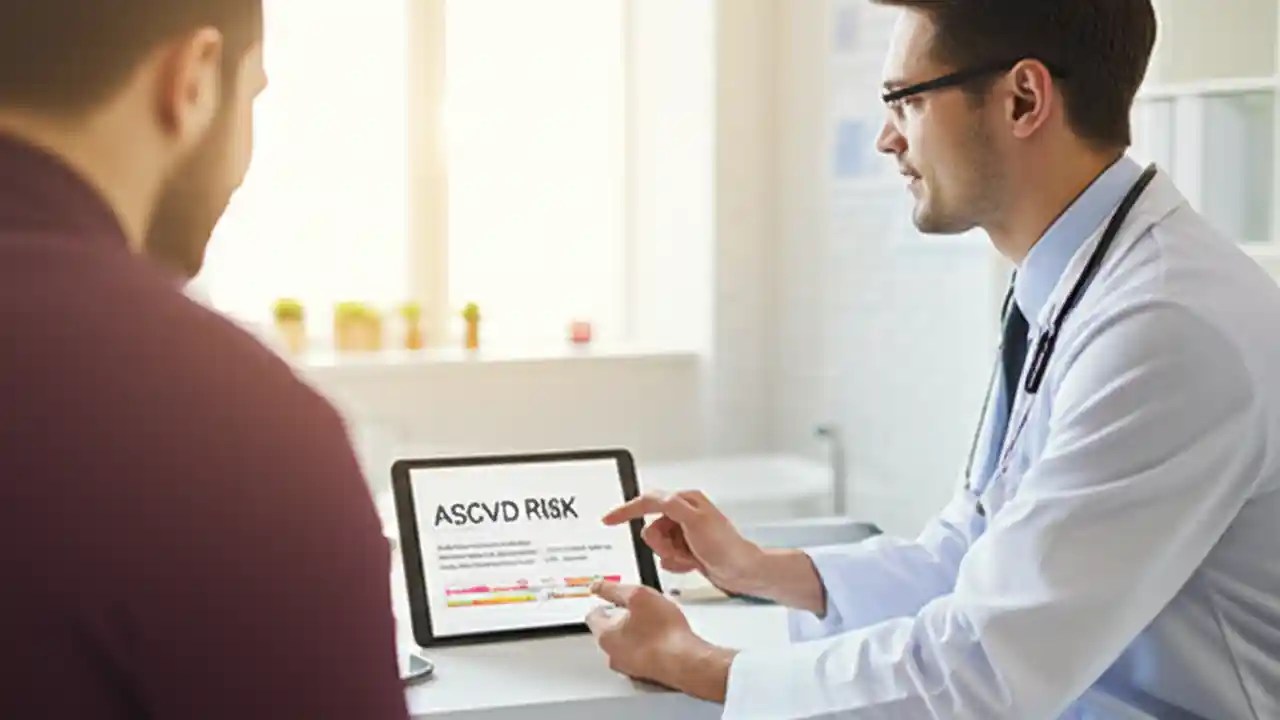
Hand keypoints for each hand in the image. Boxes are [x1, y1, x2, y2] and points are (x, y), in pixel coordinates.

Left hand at [586, 581, 735, 702]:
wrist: (685, 661)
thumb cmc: (664, 632)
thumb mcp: (638, 596)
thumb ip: (615, 589)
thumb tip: (598, 585)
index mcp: (606, 636)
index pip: (593, 616)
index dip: (602, 602)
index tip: (608, 597)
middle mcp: (613, 654)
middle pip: (609, 630)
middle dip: (621, 617)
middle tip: (636, 607)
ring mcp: (629, 666)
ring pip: (626, 643)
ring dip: (635, 631)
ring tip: (654, 620)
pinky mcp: (645, 673)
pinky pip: (641, 654)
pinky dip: (648, 644)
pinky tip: (662, 637)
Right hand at [603, 490, 763, 596]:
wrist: (742, 572)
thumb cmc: (726, 546)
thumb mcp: (696, 521)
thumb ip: (672, 506)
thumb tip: (654, 497)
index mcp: (685, 501)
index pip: (648, 501)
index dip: (626, 510)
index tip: (609, 520)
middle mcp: (683, 514)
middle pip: (651, 528)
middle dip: (662, 543)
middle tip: (680, 549)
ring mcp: (684, 533)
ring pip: (657, 544)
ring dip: (670, 554)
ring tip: (689, 557)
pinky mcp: (686, 549)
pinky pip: (666, 557)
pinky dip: (676, 563)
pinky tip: (692, 564)